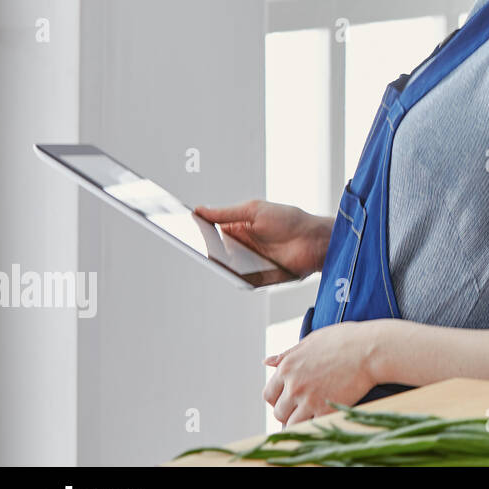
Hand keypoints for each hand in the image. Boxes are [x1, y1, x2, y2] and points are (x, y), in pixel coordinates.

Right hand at [193, 199, 328, 277]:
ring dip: (214, 261)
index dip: (194, 229)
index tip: (174, 224)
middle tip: (185, 241)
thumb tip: (198, 210)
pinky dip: (231, 274)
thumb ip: (227, 213)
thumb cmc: (289, 220)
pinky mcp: (255, 277)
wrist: (315, 240)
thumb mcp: (255, 210)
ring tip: (203, 254)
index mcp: (237, 227)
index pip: (210, 229)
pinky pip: (238, 278)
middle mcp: (240, 246)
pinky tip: (224, 268)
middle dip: (199, 246)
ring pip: (223, 265)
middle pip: (213, 249)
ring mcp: (247, 262)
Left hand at [263, 321, 379, 426]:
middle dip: (289, 412)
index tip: (290, 399)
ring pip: (292, 424)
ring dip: (300, 421)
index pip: (269, 394)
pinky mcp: (326, 410)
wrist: (372, 349)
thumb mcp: (312, 340)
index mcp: (287, 367)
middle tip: (303, 408)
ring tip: (313, 415)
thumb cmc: (346, 340)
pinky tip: (326, 415)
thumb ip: (288, 354)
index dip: (278, 399)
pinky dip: (317, 424)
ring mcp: (309, 400)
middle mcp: (294, 385)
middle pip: (279, 412)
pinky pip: (312, 427)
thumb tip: (266, 361)